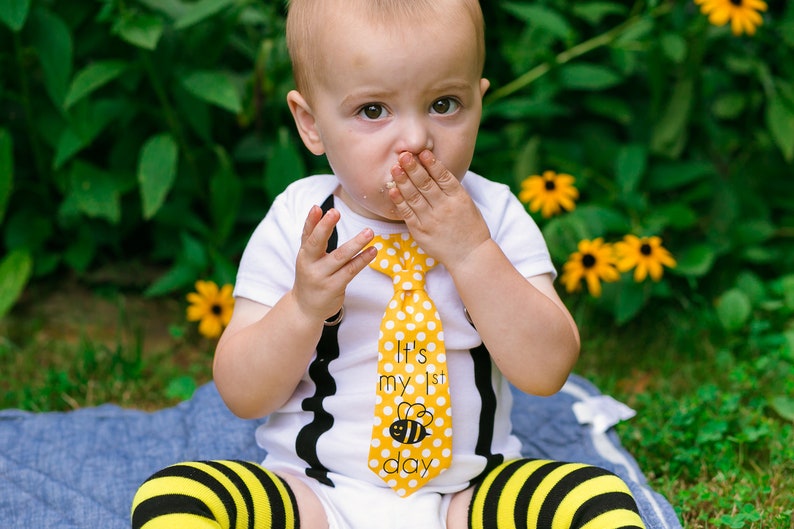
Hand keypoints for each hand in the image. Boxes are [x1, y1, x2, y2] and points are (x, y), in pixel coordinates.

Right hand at [293, 205, 376, 321]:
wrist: (306, 308)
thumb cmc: (311, 275)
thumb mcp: (308, 256)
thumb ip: (312, 234)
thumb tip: (317, 208)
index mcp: (304, 253)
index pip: (306, 234)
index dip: (311, 220)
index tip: (317, 208)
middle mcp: (309, 264)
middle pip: (316, 243)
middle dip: (325, 227)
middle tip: (335, 212)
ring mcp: (321, 277)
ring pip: (339, 257)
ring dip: (356, 244)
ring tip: (369, 232)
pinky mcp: (334, 288)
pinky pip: (350, 271)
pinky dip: (363, 260)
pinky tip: (373, 251)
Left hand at [388, 150, 490, 269]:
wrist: (469, 255)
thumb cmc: (470, 228)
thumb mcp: (467, 204)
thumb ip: (451, 188)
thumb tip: (435, 168)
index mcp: (458, 198)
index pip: (443, 177)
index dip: (432, 164)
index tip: (422, 152)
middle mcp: (444, 208)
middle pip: (426, 184)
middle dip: (413, 168)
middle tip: (403, 155)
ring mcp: (431, 220)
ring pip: (414, 197)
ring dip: (403, 181)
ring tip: (395, 168)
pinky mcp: (420, 231)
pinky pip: (407, 214)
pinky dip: (399, 201)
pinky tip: (393, 190)